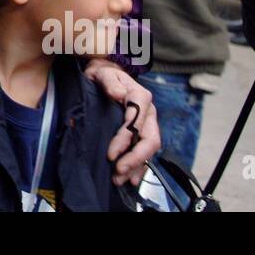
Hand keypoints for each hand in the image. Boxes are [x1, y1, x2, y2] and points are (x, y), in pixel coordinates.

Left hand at [83, 58, 160, 185]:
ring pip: (149, 149)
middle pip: (150, 139)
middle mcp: (149, 112)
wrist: (106, 73)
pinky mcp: (143, 132)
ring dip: (136, 166)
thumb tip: (118, 94)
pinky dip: (139, 166)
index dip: (125, 141)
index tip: (110, 155)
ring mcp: (148, 123)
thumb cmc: (104, 74)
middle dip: (135, 159)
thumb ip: (110, 82)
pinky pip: (145, 152)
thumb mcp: (103, 73)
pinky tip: (131, 179)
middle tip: (118, 172)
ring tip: (120, 180)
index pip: (136, 123)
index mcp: (140, 97)